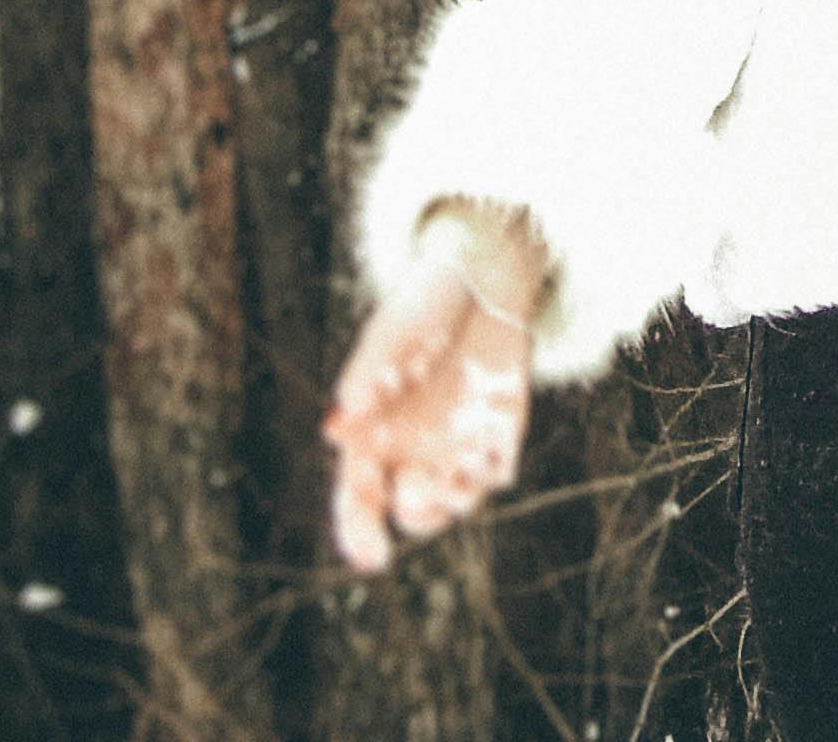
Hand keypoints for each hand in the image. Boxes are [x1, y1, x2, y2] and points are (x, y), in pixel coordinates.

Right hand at [323, 209, 541, 570]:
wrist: (480, 282)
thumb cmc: (422, 310)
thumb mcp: (390, 337)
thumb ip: (366, 378)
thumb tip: (336, 427)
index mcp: (373, 439)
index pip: (358, 501)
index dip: (359, 535)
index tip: (373, 556)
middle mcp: (414, 453)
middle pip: (412, 512)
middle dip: (418, 513)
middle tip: (420, 489)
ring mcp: (459, 447)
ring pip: (456, 502)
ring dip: (455, 500)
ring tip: (456, 474)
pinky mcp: (501, 434)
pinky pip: (496, 473)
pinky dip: (489, 474)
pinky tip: (484, 448)